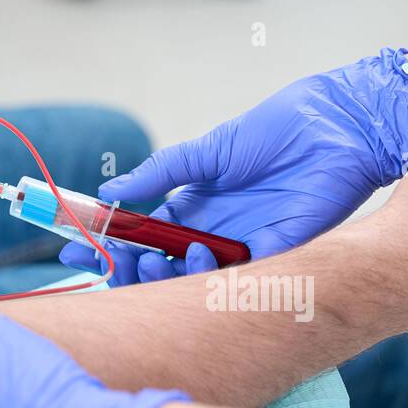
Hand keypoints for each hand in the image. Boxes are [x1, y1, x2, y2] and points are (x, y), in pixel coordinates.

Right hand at [59, 47, 407, 283]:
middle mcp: (217, 235)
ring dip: (166, 277)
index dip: (110, 249)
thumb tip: (110, 192)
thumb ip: (161, 172)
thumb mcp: (208, 150)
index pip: (144, 239)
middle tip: (110, 263)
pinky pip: (241, 281)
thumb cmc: (276, 130)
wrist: (334, 125)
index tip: (73, 252)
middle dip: (129, 271)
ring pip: (195, 282)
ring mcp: (245, 248)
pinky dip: (212, 279)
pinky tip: (195, 262)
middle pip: (163, 269)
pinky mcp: (279, 256)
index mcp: (196, 209)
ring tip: (153, 258)